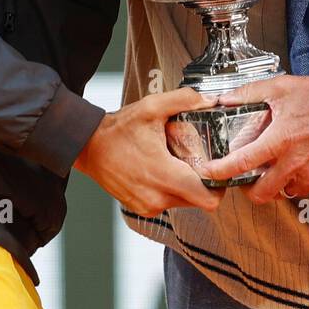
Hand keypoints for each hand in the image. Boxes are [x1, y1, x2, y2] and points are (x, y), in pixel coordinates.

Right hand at [74, 88, 223, 216]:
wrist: (88, 146)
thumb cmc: (118, 130)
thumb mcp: (152, 107)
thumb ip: (184, 100)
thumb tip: (210, 101)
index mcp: (164, 176)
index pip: (208, 199)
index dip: (220, 185)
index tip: (218, 168)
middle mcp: (158, 198)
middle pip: (199, 201)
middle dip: (204, 183)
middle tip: (200, 160)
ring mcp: (148, 206)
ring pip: (184, 202)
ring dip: (187, 186)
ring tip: (179, 162)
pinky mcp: (141, 208)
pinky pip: (167, 203)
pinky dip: (170, 189)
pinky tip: (163, 169)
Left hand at [200, 75, 308, 201]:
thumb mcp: (281, 87)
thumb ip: (249, 93)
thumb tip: (224, 98)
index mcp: (280, 139)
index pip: (242, 163)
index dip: (221, 171)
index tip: (209, 172)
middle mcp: (294, 162)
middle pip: (261, 193)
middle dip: (247, 189)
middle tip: (243, 176)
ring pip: (281, 193)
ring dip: (271, 184)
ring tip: (271, 166)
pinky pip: (299, 189)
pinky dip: (291, 181)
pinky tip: (292, 163)